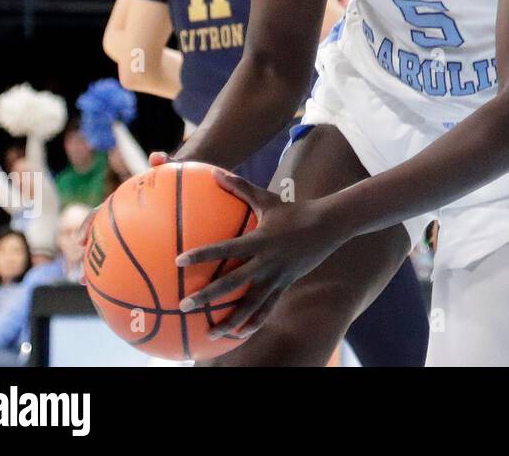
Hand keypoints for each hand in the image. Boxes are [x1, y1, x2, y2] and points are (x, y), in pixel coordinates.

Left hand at [174, 170, 343, 338]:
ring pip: (251, 303)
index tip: (179, 261)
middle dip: (208, 296)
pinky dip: (254, 322)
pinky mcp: (285, 285)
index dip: (203, 254)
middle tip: (184, 306)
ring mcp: (277, 276)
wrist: (328, 226)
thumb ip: (240, 187)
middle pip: (233, 283)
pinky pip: (268, 308)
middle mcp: (266, 262)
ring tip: (212, 336)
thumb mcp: (267, 198)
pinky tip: (241, 336)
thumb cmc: (294, 210)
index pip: (225, 249)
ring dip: (231, 321)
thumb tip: (216, 172)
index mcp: (259, 241)